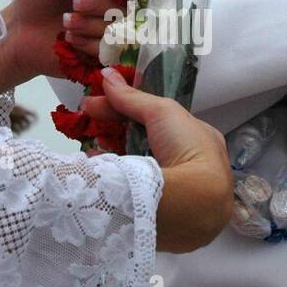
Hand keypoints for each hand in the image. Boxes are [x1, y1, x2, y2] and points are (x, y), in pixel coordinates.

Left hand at [0, 0, 128, 90]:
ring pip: (120, 29)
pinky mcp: (105, 56)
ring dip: (88, 24)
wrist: (20, 30)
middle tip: (75, 2)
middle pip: (129, 6)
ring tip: (66, 22)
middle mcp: (116, 6)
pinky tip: (70, 39)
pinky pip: (111, 51)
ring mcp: (112, 33)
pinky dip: (87, 43)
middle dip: (99, 4)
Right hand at [80, 69, 233, 252]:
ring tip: (87, 144)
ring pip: (139, 167)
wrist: (195, 203)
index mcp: (199, 141)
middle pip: (146, 144)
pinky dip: (113, 176)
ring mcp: (178, 190)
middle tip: (87, 122)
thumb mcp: (160, 112)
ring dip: (112, 154)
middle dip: (116, 132)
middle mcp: (191, 166)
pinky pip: (134, 188)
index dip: (125, 109)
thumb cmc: (186, 149)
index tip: (95, 104)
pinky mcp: (161, 212)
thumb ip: (133, 97)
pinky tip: (95, 169)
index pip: (159, 121)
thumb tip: (106, 75)